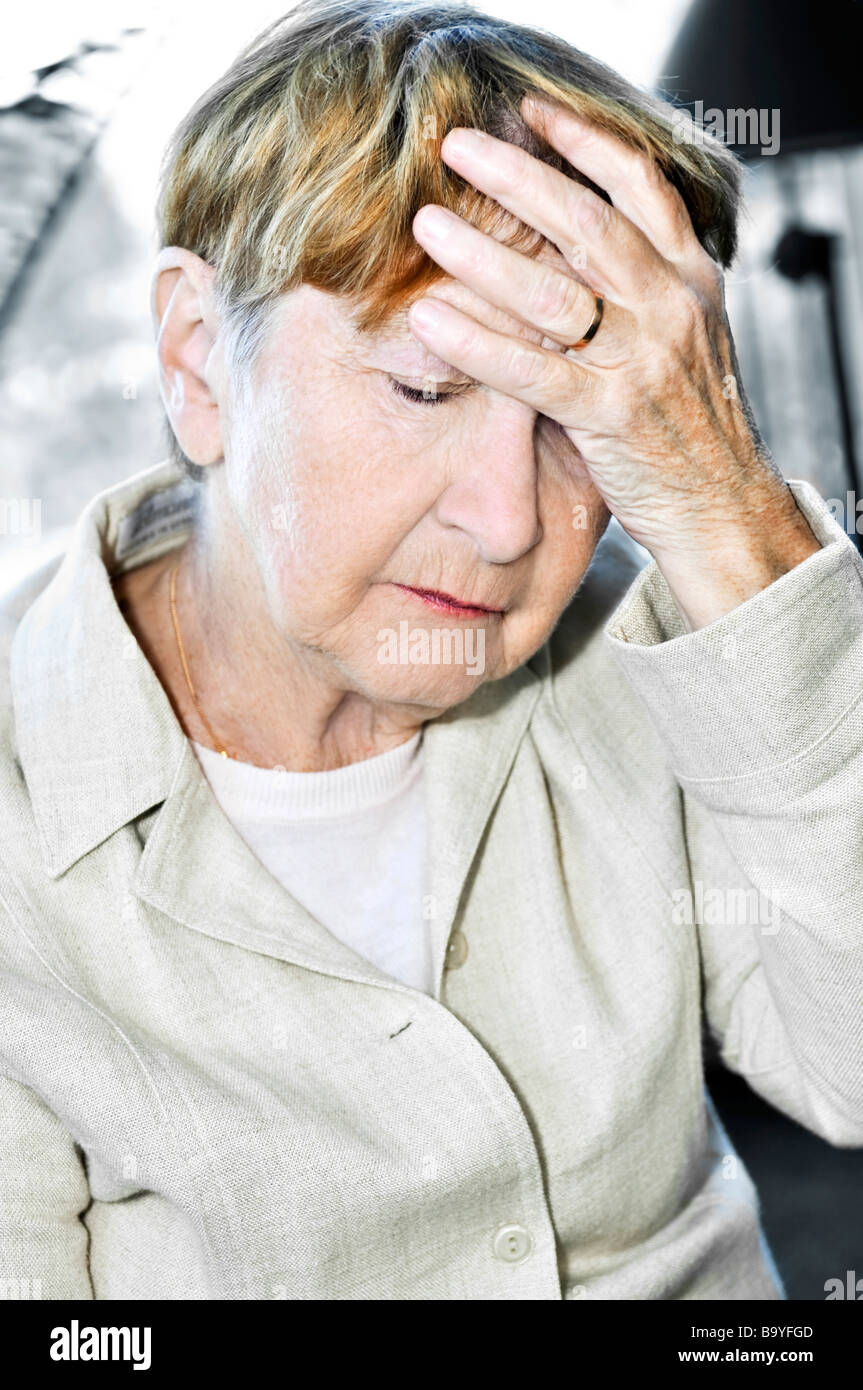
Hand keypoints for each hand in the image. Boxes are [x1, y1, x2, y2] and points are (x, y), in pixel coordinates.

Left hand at [408, 96, 820, 629]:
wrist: (723, 505)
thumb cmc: (690, 424)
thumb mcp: (686, 338)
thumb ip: (643, 288)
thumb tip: (568, 247)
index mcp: (692, 280)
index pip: (643, 187)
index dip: (585, 144)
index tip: (532, 114)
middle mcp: (672, 308)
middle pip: (587, 223)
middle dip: (517, 177)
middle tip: (455, 149)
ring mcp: (644, 361)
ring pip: (553, 291)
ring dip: (483, 253)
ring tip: (427, 225)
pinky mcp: (611, 417)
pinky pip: (532, 371)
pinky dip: (476, 343)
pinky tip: (429, 321)